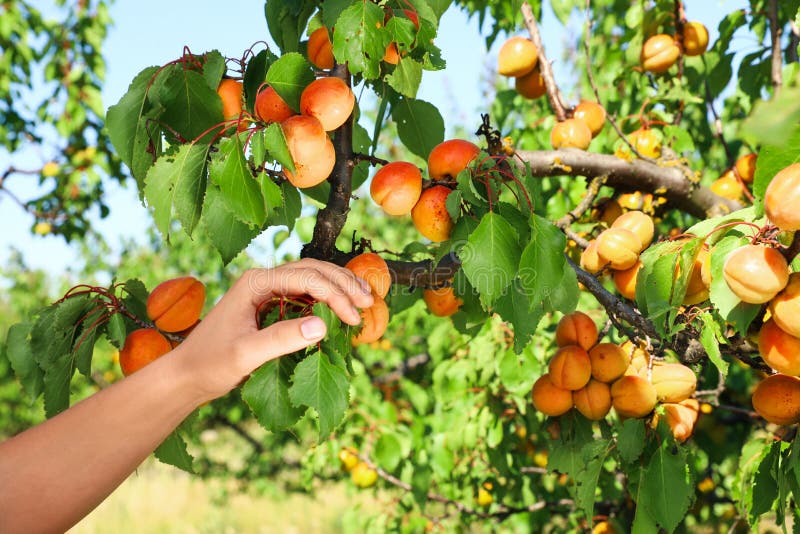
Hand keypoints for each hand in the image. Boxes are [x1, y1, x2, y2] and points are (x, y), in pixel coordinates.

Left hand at [170, 259, 373, 403]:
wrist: (187, 376)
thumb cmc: (210, 364)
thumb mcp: (246, 354)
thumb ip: (281, 339)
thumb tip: (323, 326)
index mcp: (255, 282)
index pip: (305, 278)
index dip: (334, 294)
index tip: (353, 318)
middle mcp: (262, 281)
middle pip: (312, 270)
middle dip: (343, 284)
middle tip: (369, 302)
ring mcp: (267, 292)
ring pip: (312, 279)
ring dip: (339, 287)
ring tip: (365, 300)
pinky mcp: (271, 306)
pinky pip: (305, 295)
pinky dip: (328, 299)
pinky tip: (343, 311)